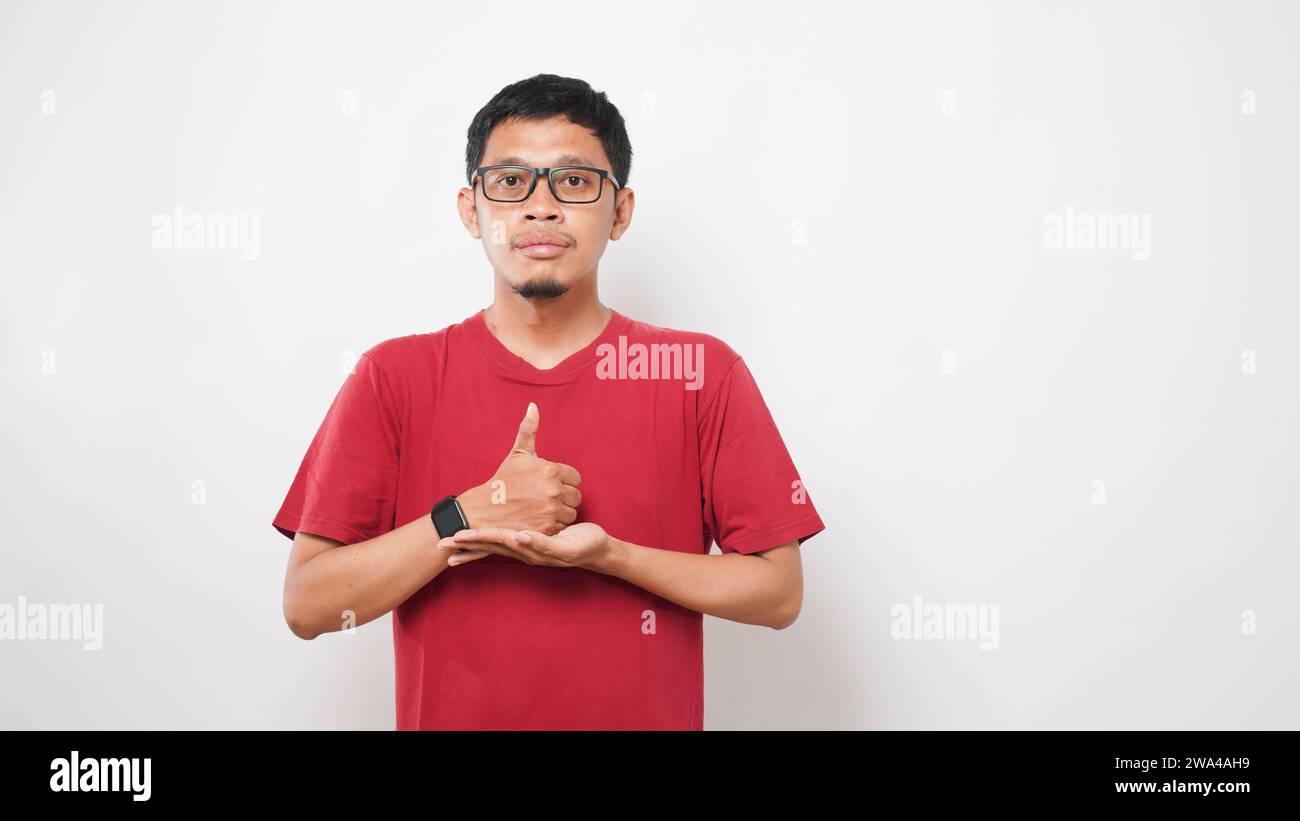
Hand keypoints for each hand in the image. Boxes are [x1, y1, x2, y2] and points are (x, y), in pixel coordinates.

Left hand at [438, 523, 610, 569]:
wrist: (599, 550)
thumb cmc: (586, 546)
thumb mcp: (568, 546)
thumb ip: (544, 545)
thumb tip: (520, 537)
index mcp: (528, 548)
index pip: (495, 542)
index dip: (475, 539)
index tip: (455, 538)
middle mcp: (523, 550)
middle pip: (488, 546)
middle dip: (465, 547)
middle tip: (440, 545)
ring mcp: (526, 547)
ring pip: (493, 546)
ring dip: (472, 546)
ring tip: (452, 547)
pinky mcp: (531, 541)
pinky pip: (504, 541)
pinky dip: (488, 542)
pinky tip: (481, 541)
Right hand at [455, 402, 581, 536]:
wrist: (485, 509)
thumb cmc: (504, 480)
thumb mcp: (517, 454)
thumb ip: (529, 429)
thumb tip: (533, 406)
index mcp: (551, 470)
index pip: (575, 478)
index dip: (563, 481)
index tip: (547, 484)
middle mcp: (554, 490)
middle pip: (576, 496)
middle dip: (563, 497)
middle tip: (544, 498)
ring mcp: (551, 511)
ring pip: (571, 513)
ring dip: (560, 512)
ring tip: (542, 509)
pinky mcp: (547, 529)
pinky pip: (563, 527)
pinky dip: (554, 526)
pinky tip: (539, 520)